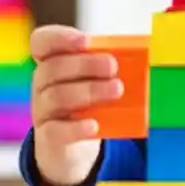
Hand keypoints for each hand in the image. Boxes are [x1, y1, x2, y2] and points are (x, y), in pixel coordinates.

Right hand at [29, 25, 121, 185]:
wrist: (73, 147)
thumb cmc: (88, 104)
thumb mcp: (96, 82)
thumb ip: (109, 67)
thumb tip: (143, 53)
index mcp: (51, 63)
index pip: (41, 42)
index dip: (59, 38)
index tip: (85, 41)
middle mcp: (41, 85)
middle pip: (52, 68)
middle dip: (85, 64)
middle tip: (113, 67)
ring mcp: (42, 111)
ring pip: (56, 97)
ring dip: (88, 91)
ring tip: (117, 90)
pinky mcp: (48, 137)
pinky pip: (55, 131)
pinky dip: (76, 128)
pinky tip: (94, 125)